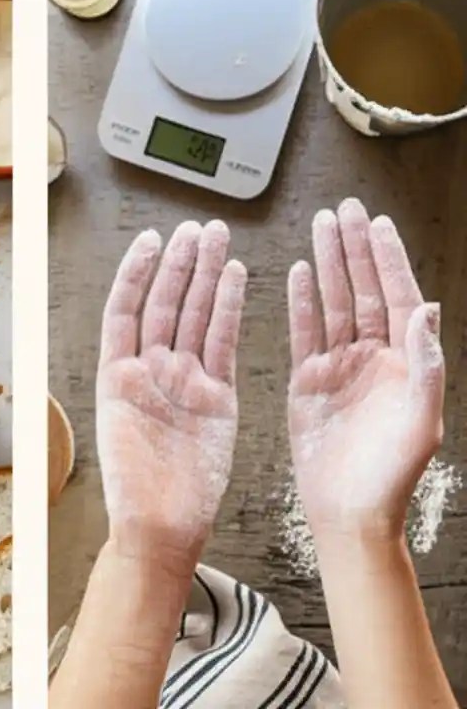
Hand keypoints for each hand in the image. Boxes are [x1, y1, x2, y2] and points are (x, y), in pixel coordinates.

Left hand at [97, 222, 247, 565]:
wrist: (165, 527)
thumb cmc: (134, 492)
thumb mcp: (114, 434)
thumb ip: (120, 391)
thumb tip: (111, 366)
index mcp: (116, 376)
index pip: (125, 309)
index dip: (137, 272)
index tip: (151, 239)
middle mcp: (149, 372)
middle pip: (164, 304)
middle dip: (179, 264)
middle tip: (197, 228)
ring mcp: (183, 381)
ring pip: (194, 316)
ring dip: (205, 275)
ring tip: (216, 236)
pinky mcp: (216, 395)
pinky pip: (221, 343)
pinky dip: (228, 308)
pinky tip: (235, 277)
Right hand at [288, 198, 443, 538]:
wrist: (349, 512)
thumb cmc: (391, 477)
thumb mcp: (422, 421)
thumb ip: (425, 364)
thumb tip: (426, 309)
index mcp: (404, 364)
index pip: (398, 298)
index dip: (388, 259)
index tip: (378, 224)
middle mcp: (373, 359)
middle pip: (364, 290)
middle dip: (354, 248)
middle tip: (345, 211)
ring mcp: (339, 368)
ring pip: (334, 303)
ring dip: (328, 264)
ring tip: (321, 228)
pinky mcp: (308, 382)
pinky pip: (304, 333)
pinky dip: (300, 302)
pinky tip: (297, 274)